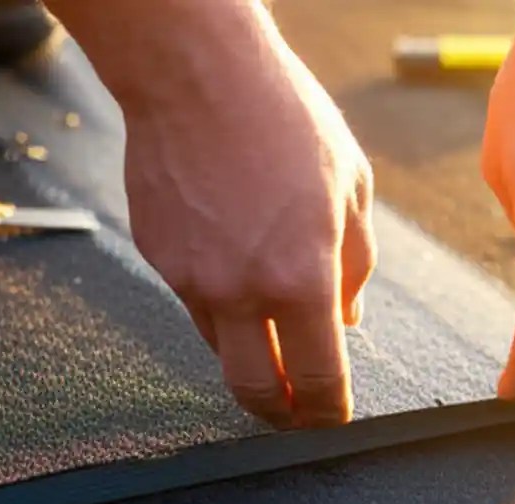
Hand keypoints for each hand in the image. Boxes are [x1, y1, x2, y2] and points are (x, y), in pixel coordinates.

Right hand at [114, 5, 375, 427]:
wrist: (197, 75)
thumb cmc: (283, 118)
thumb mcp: (352, 189)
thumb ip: (356, 266)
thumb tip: (347, 319)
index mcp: (302, 278)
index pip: (318, 379)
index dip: (328, 411)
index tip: (332, 418)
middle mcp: (241, 291)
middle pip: (255, 391)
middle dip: (280, 414)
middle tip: (294, 413)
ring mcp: (190, 279)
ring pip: (221, 349)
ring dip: (249, 355)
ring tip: (270, 333)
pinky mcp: (158, 259)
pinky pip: (193, 304)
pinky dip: (219, 306)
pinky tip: (233, 268)